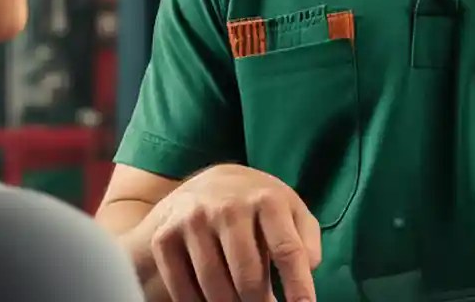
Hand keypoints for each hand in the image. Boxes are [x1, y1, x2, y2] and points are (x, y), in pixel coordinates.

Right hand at [148, 164, 320, 301]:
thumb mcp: (289, 210)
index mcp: (267, 199)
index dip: (299, 287)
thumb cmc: (258, 207)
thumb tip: (309, 269)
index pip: (288, 251)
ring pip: (215, 287)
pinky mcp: (165, 238)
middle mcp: (229, 207)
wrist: (205, 185)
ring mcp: (194, 221)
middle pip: (248, 276)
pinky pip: (183, 289)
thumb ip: (305, 239)